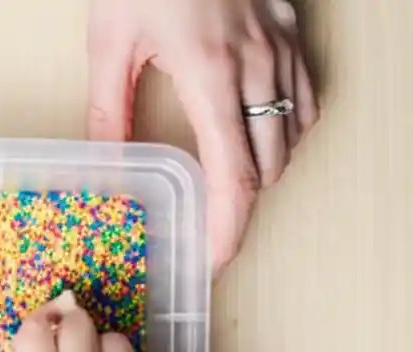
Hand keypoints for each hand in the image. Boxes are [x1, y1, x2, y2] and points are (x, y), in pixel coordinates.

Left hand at [87, 0, 318, 271]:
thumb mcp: (110, 42)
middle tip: (207, 227)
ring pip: (294, 134)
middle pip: (269, 164)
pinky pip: (307, 98)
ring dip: (265, 167)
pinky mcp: (293, 29)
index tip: (215, 261)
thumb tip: (106, 164)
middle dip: (241, 204)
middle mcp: (259, 65)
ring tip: (226, 183)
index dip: (229, 227)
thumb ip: (108, 109)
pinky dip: (288, 127)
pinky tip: (258, 130)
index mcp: (211, 75)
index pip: (234, 174)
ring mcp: (283, 45)